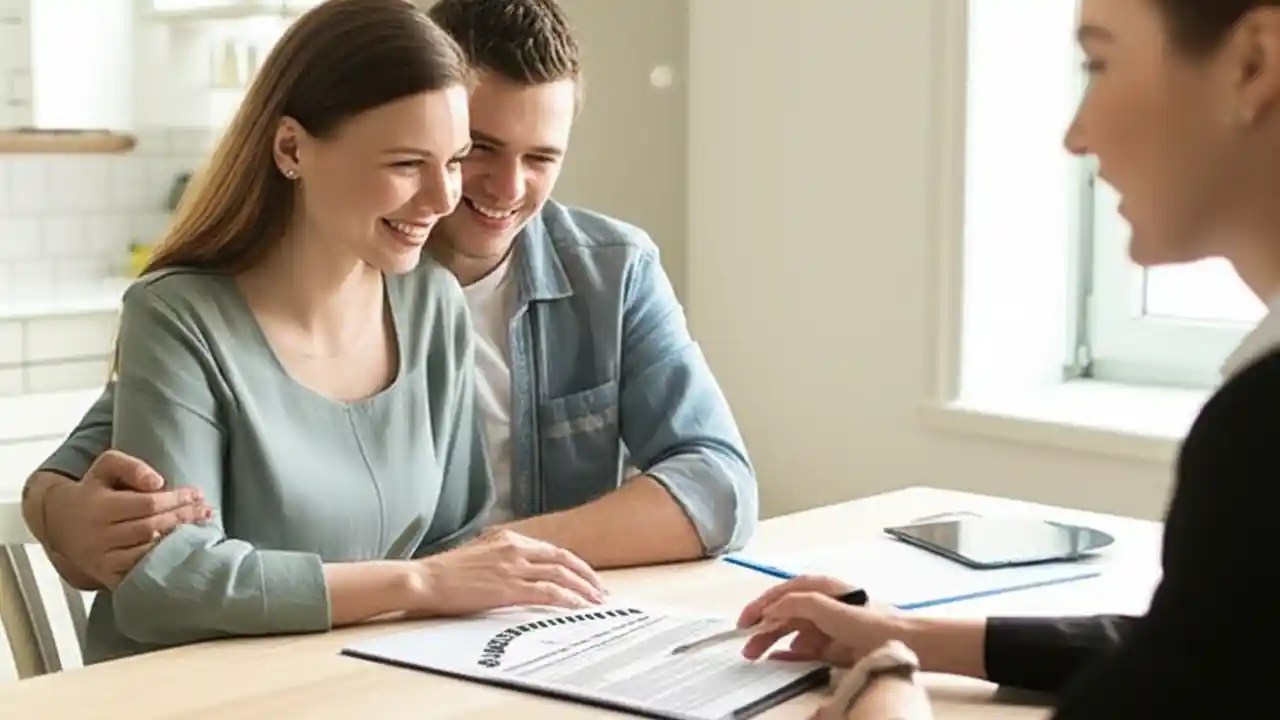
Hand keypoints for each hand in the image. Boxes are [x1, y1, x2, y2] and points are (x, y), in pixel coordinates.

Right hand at [42, 450, 212, 589]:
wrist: (58, 521)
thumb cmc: (92, 490)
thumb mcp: (106, 467)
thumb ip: (131, 467)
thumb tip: (158, 482)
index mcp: (100, 507)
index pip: (147, 504)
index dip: (176, 500)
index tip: (198, 494)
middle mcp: (99, 536)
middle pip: (151, 528)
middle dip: (183, 518)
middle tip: (206, 511)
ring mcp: (101, 559)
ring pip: (146, 553)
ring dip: (176, 542)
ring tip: (201, 530)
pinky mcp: (105, 575)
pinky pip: (137, 573)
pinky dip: (159, 564)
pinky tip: (179, 554)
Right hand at [414, 529, 609, 615]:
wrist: (426, 579)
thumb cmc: (446, 573)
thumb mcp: (479, 554)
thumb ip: (503, 557)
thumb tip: (520, 570)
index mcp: (508, 537)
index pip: (551, 550)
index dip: (574, 564)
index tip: (586, 578)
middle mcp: (515, 547)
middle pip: (563, 559)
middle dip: (586, 576)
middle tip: (600, 591)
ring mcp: (512, 566)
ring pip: (560, 575)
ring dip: (582, 589)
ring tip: (596, 602)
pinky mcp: (508, 587)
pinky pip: (547, 592)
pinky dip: (567, 599)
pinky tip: (577, 607)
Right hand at [736, 575, 901, 666]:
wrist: (901, 643)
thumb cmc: (870, 621)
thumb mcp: (829, 608)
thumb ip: (799, 604)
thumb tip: (774, 608)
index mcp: (820, 588)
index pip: (782, 592)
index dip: (761, 604)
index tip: (746, 620)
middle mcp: (821, 604)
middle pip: (783, 613)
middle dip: (762, 626)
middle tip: (746, 644)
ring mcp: (825, 625)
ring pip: (790, 631)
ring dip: (771, 641)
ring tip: (754, 655)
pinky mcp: (831, 645)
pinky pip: (803, 648)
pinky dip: (788, 653)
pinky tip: (776, 658)